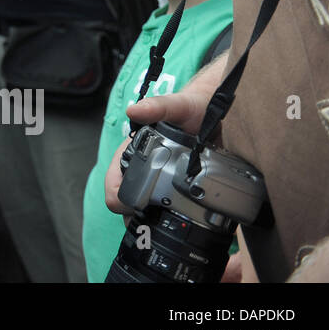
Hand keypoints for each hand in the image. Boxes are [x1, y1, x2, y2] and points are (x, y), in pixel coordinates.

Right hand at [104, 52, 228, 212]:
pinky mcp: (173, 194)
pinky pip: (163, 215)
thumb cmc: (190, 108)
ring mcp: (155, 185)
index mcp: (130, 156)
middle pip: (126, 208)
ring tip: (175, 223)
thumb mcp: (177, 106)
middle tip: (162, 221)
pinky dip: (168, 222)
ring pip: (143, 215)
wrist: (215, 114)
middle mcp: (138, 172)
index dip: (121, 201)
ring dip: (153, 223)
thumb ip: (158, 106)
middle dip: (139, 218)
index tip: (139, 206)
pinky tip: (186, 223)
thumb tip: (134, 110)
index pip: (114, 188)